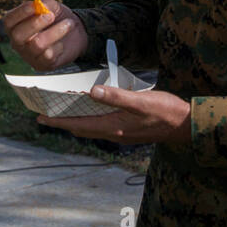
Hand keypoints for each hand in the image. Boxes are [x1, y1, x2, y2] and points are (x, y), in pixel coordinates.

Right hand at [3, 0, 88, 70]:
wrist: (76, 34)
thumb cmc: (57, 19)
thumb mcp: (52, 7)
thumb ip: (45, 4)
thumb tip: (39, 5)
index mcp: (15, 27)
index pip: (9, 22)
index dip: (20, 13)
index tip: (35, 5)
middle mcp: (18, 43)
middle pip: (17, 36)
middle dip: (34, 24)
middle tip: (51, 15)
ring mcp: (29, 55)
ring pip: (37, 45)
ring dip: (55, 32)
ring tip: (68, 24)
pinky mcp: (42, 65)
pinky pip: (48, 55)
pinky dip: (59, 45)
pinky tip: (63, 42)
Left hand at [37, 85, 191, 145]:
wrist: (186, 126)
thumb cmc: (166, 112)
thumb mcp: (141, 101)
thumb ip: (117, 97)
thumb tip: (91, 93)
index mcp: (113, 127)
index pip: (78, 125)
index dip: (58, 122)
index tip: (40, 117)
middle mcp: (114, 133)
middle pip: (81, 129)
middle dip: (63, 123)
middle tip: (46, 114)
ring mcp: (122, 132)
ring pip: (92, 128)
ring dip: (76, 121)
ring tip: (64, 112)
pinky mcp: (129, 129)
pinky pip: (102, 125)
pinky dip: (92, 119)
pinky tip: (93, 110)